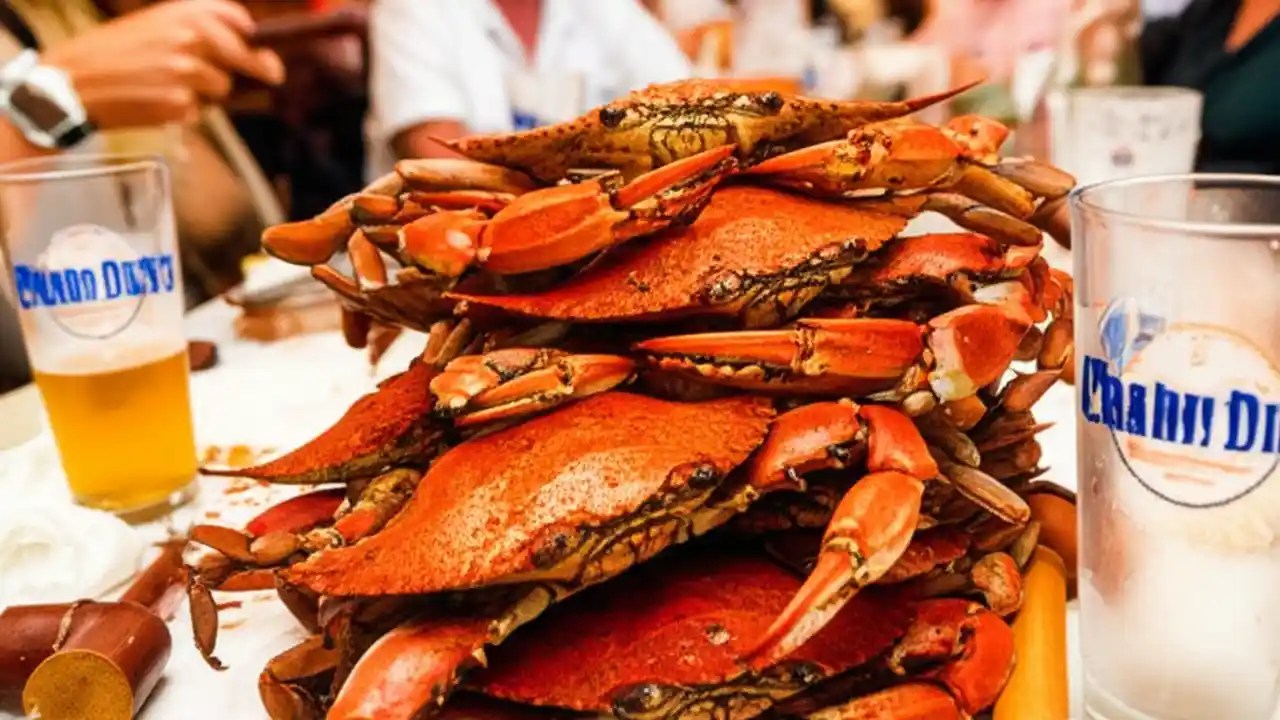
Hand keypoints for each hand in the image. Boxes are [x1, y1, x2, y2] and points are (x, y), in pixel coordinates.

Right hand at [42, 0, 284, 129]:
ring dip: (207, 92)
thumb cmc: (114, 53)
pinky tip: (155, 101)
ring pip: (222, 87)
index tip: (259, 41)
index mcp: (182, 12)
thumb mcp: (152, 25)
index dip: (252, 32)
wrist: (73, 82)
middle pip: (247, 55)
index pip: (236, 17)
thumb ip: (196, 31)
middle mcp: (190, 37)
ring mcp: (187, 71)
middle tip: (274, 74)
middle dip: (262, 67)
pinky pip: (199, 110)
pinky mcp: (181, 102)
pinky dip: (184, 109)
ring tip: (167, 84)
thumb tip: (250, 48)